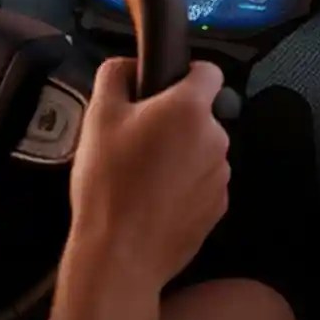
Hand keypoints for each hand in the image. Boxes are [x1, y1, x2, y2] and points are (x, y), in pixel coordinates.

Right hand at [64, 59, 228, 293]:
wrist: (120, 253)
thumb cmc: (108, 182)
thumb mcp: (98, 116)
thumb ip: (114, 75)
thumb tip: (128, 65)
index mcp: (190, 109)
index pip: (210, 71)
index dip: (187, 74)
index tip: (164, 88)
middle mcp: (215, 138)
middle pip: (201, 115)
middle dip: (174, 121)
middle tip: (137, 138)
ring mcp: (221, 175)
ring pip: (201, 150)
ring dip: (180, 155)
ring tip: (142, 175)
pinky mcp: (218, 207)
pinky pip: (202, 183)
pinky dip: (184, 186)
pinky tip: (154, 200)